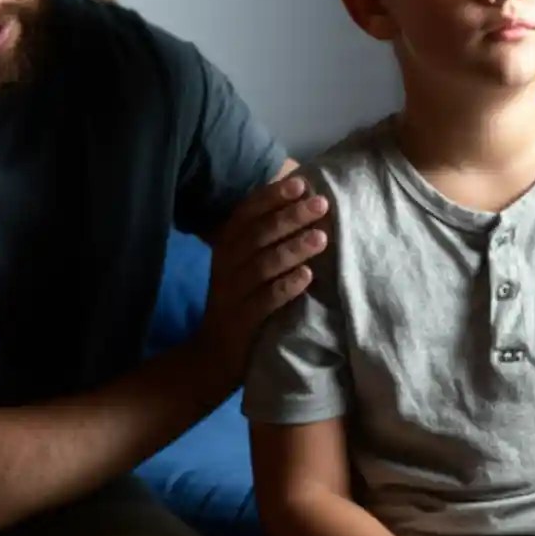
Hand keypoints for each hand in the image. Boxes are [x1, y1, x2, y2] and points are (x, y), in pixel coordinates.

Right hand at [196, 176, 329, 381]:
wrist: (212, 353)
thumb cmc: (238, 299)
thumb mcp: (240, 264)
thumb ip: (262, 237)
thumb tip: (300, 202)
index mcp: (225, 246)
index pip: (246, 213)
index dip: (271, 196)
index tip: (300, 183)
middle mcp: (226, 265)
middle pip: (258, 234)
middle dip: (290, 216)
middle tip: (321, 204)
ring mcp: (233, 293)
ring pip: (263, 265)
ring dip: (293, 249)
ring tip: (321, 238)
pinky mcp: (243, 320)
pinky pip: (266, 300)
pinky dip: (287, 287)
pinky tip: (307, 277)